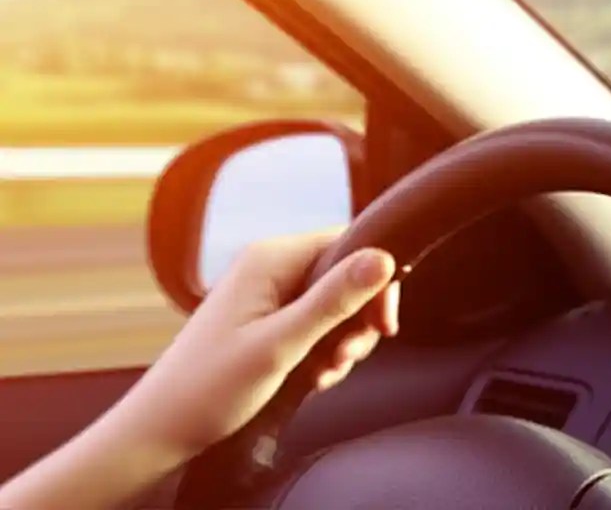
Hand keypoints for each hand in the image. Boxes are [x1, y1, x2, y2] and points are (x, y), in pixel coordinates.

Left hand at [125, 229, 401, 456]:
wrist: (161, 429)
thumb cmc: (210, 388)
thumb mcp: (281, 344)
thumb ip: (334, 300)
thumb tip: (385, 258)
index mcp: (272, 258)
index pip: (350, 244)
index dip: (375, 284)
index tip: (382, 328)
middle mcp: (271, 267)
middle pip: (346, 276)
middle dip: (356, 321)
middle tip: (345, 359)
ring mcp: (268, 293)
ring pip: (335, 305)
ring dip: (341, 342)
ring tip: (324, 374)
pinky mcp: (266, 319)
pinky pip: (315, 324)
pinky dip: (323, 351)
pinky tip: (312, 377)